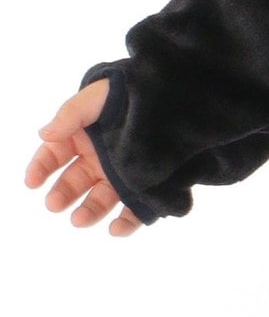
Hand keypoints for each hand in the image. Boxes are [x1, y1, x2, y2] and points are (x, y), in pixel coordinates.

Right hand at [25, 79, 144, 235]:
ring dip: (89, 211)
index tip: (33, 181)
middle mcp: (103, 156)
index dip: (42, 167)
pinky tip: (116, 227)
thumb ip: (73, 112)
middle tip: (55, 204)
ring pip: (102, 198)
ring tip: (79, 219)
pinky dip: (127, 222)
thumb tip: (44, 133)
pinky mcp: (150, 184)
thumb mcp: (103, 93)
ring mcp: (126, 172)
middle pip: (76, 180)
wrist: (187, 92)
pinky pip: (136, 208)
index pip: (57, 153)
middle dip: (63, 193)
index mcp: (88, 133)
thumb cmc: (138, 88)